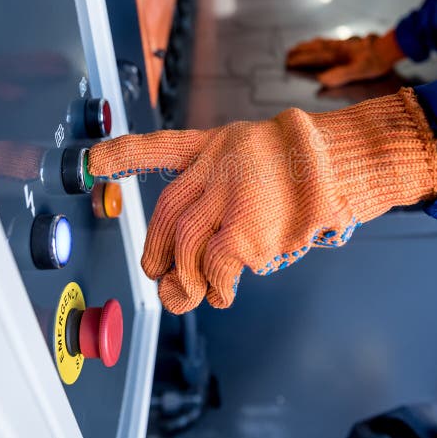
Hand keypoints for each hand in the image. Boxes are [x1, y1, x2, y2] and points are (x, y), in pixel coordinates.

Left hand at [88, 89, 436, 313]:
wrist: (345, 164)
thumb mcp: (261, 151)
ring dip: (184, 279)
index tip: (91, 162)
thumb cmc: (309, 164)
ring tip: (193, 294)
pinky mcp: (245, 229)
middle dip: (158, 251)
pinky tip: (221, 293)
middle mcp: (214, 167)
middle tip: (160, 275)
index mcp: (216, 144)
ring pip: (185, 247)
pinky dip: (214, 289)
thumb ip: (226, 184)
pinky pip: (214, 268)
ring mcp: (227, 196)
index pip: (159, 147)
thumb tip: (198, 247)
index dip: (122, 155)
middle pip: (167, 215)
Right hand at [286, 29, 405, 87]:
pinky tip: (319, 44)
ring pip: (320, 44)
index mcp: (336, 55)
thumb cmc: (375, 61)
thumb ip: (341, 75)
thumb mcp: (359, 71)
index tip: (288, 63)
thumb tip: (321, 80)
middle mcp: (336, 48)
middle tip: (287, 54)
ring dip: (308, 46)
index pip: (314, 58)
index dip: (301, 61)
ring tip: (298, 47)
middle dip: (300, 52)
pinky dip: (318, 43)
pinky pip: (327, 43)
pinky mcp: (347, 45)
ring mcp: (341, 45)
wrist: (388, 48)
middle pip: (314, 49)